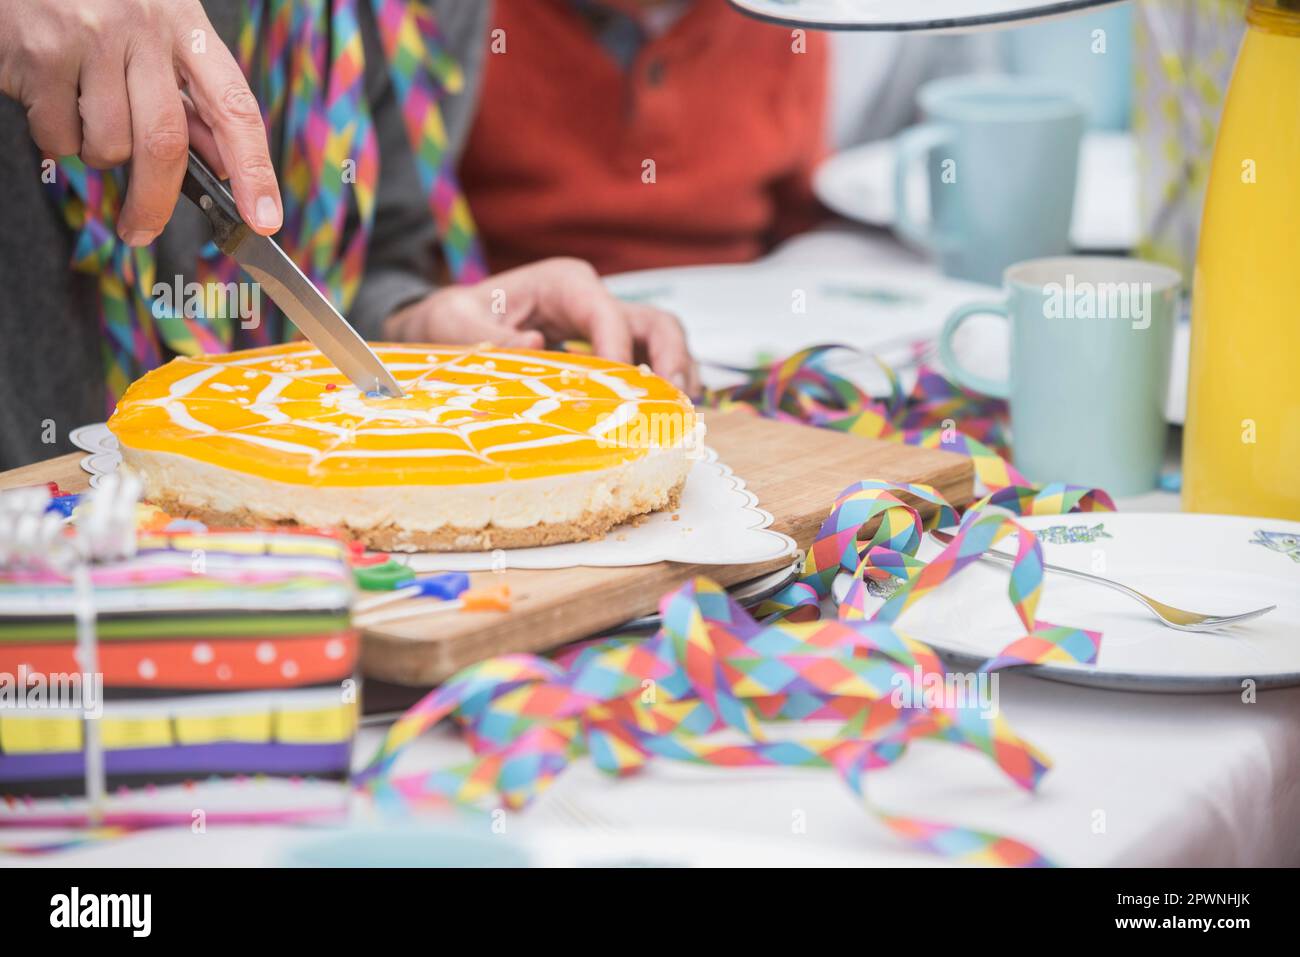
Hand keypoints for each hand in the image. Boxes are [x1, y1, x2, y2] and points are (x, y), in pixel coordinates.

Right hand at [0, 0, 281, 244]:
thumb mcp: (157, 29)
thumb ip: (189, 92)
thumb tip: (221, 165)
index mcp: (185, 25)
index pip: (235, 108)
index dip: (255, 170)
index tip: (263, 218)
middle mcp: (143, 28)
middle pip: (165, 144)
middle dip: (155, 202)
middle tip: (142, 231)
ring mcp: (90, 37)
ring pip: (109, 145)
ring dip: (98, 155)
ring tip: (82, 115)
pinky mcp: (40, 52)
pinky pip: (58, 135)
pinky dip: (56, 137)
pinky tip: (49, 97)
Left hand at [382, 258, 699, 393]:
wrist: (452, 324)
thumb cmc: (453, 319)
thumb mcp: (454, 324)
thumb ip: (489, 336)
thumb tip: (536, 346)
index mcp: (563, 283)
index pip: (607, 314)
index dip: (620, 351)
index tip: (620, 390)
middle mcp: (592, 299)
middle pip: (656, 322)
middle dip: (672, 361)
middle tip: (671, 404)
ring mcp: (604, 324)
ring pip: (663, 342)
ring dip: (678, 377)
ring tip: (678, 417)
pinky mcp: (607, 348)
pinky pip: (650, 362)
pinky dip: (664, 389)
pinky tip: (663, 419)